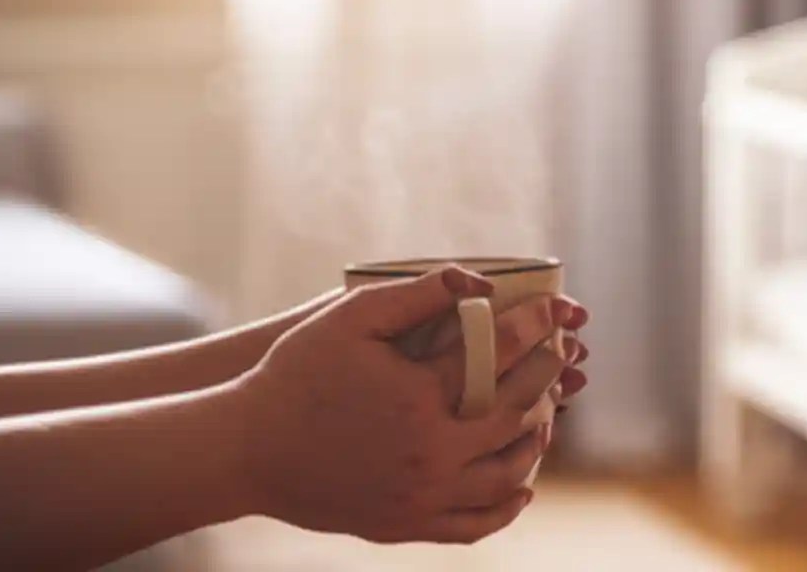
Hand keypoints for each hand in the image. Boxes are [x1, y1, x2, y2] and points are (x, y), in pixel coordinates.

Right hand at [235, 267, 570, 543]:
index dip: (533, 330)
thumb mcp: (348, 319)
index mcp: (420, 399)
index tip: (556, 313)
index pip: (500, 359)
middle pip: (515, 415)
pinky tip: (522, 485)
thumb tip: (477, 280)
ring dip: (535, 440)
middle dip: (547, 379)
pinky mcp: (406, 526)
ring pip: (507, 475)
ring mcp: (422, 498)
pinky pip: (476, 524)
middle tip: (562, 355)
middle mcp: (431, 455)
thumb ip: (415, 295)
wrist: (244, 452)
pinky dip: (507, 505)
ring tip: (547, 413)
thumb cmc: (294, 376)